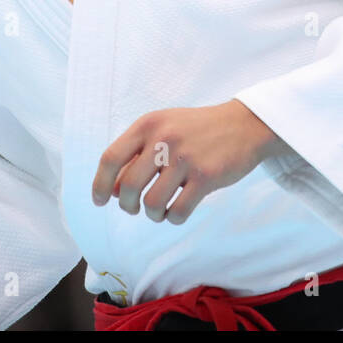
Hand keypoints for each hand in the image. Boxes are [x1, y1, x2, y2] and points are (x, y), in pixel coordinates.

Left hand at [91, 100, 290, 224]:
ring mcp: (185, 158)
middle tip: (135, 208)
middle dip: (127, 205)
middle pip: (128, 187)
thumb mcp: (164, 127)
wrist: (243, 124)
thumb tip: (112, 191)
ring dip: (152, 215)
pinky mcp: (206, 176)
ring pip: (152, 204)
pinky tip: (176, 211)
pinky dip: (173, 218)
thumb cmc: (196, 130)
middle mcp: (163, 139)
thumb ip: (137, 152)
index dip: (100, 184)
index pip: (110, 159)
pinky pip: (178, 211)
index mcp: (148, 125)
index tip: (100, 201)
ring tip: (160, 210)